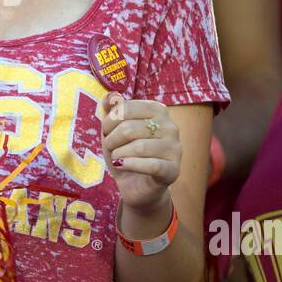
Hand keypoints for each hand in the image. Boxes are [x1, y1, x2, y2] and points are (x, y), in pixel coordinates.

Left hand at [98, 92, 180, 213]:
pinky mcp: (173, 170)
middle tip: (109, 148)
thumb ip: (112, 109)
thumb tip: (112, 96)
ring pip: (139, 147)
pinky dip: (130, 165)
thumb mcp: (113, 129)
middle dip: (112, 140)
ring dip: (119, 154)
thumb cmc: (125, 153)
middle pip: (130, 128)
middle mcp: (171, 126)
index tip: (105, 132)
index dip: (109, 121)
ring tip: (116, 158)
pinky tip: (120, 165)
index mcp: (158, 110)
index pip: (126, 108)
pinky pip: (151, 165)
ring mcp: (175, 149)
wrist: (136, 186)